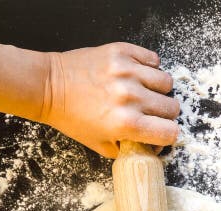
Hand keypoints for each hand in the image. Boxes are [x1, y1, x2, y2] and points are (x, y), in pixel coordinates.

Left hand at [41, 42, 179, 157]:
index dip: (167, 134)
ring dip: (158, 89)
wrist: (47, 86)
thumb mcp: (100, 145)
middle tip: (148, 111)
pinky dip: (149, 67)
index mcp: (127, 124)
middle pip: (172, 107)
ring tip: (143, 90)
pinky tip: (137, 74)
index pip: (171, 132)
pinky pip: (153, 59)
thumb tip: (150, 145)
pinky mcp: (121, 52)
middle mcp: (130, 98)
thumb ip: (129, 148)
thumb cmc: (71, 117)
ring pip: (167, 82)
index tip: (159, 130)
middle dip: (163, 113)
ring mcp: (127, 72)